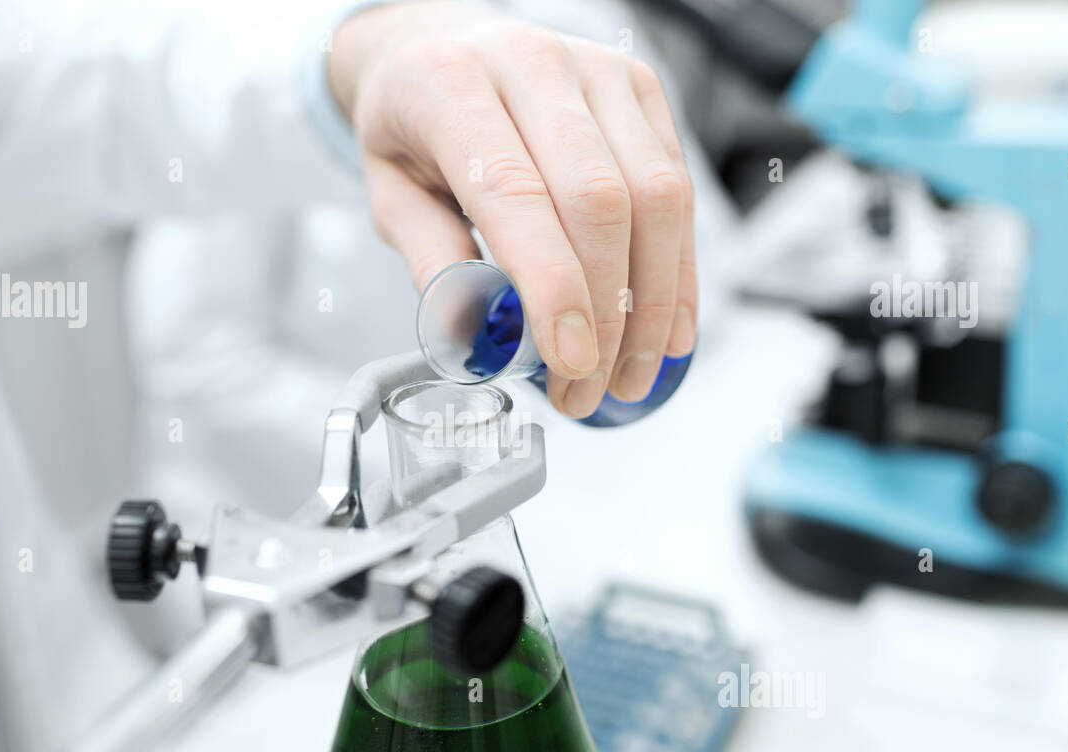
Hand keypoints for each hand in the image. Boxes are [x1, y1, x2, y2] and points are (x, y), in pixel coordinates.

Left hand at [327, 1, 696, 417]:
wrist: (440, 47)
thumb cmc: (413, 127)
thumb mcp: (390, 195)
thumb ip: (430, 263)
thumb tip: (477, 339)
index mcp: (452, 85)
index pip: (516, 191)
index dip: (552, 283)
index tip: (567, 359)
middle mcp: (533, 64)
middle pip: (600, 199)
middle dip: (606, 314)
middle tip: (586, 388)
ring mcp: (598, 72)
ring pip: (656, 196)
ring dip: (651, 305)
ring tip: (627, 377)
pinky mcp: (642, 90)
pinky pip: (678, 190)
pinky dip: (677, 272)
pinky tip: (665, 333)